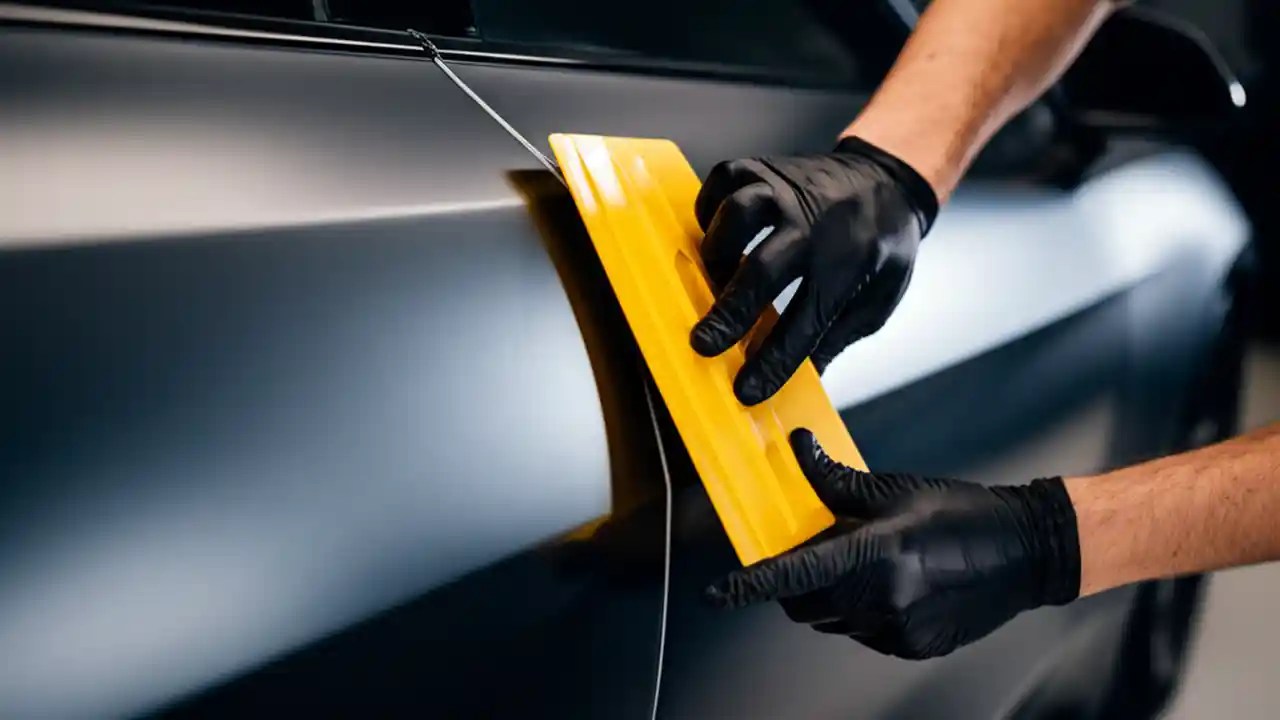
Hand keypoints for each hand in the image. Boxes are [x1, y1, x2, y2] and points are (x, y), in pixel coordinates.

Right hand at [690, 137, 938, 404]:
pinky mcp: (763, 168)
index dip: (773, 362)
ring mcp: (785, 190)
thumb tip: (797, 380)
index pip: (805, 323)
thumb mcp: (878, 299)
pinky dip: (709, 209)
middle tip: (703, 344)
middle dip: (729, 312)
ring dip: (717, 254)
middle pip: (763, 269)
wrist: (886, 177)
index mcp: (848, 264)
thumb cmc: (881, 245)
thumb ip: (835, 336)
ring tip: (714, 281)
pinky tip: (713, 235)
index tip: (746, 391)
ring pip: (737, 214)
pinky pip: (723, 181)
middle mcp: (813, 224)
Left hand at [705, 431, 1080, 659]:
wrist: (1026, 550)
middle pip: (805, 605)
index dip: (748, 586)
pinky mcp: (912, 647)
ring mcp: (899, 630)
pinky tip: (889, 584)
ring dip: (827, 596)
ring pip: (831, 620)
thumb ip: (835, 480)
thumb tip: (799, 450)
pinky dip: (859, 611)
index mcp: (875, 557)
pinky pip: (861, 632)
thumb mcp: (894, 490)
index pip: (793, 576)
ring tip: (860, 562)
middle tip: (810, 551)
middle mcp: (883, 601)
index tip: (717, 593)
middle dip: (793, 584)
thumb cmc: (963, 513)